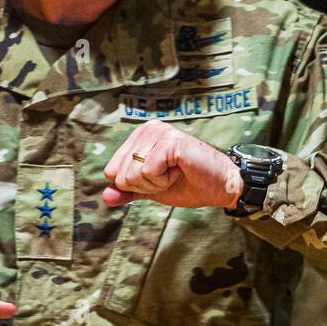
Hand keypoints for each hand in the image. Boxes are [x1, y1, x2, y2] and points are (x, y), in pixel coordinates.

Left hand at [101, 120, 242, 208]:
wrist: (221, 187)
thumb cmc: (189, 184)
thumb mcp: (152, 190)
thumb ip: (128, 191)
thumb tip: (105, 196)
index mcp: (140, 136)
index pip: (112, 171)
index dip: (135, 185)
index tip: (159, 178)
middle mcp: (148, 129)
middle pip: (120, 174)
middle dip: (145, 186)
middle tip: (170, 177)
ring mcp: (160, 132)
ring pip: (133, 174)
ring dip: (155, 184)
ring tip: (176, 173)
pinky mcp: (170, 141)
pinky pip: (148, 171)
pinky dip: (163, 181)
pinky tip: (180, 171)